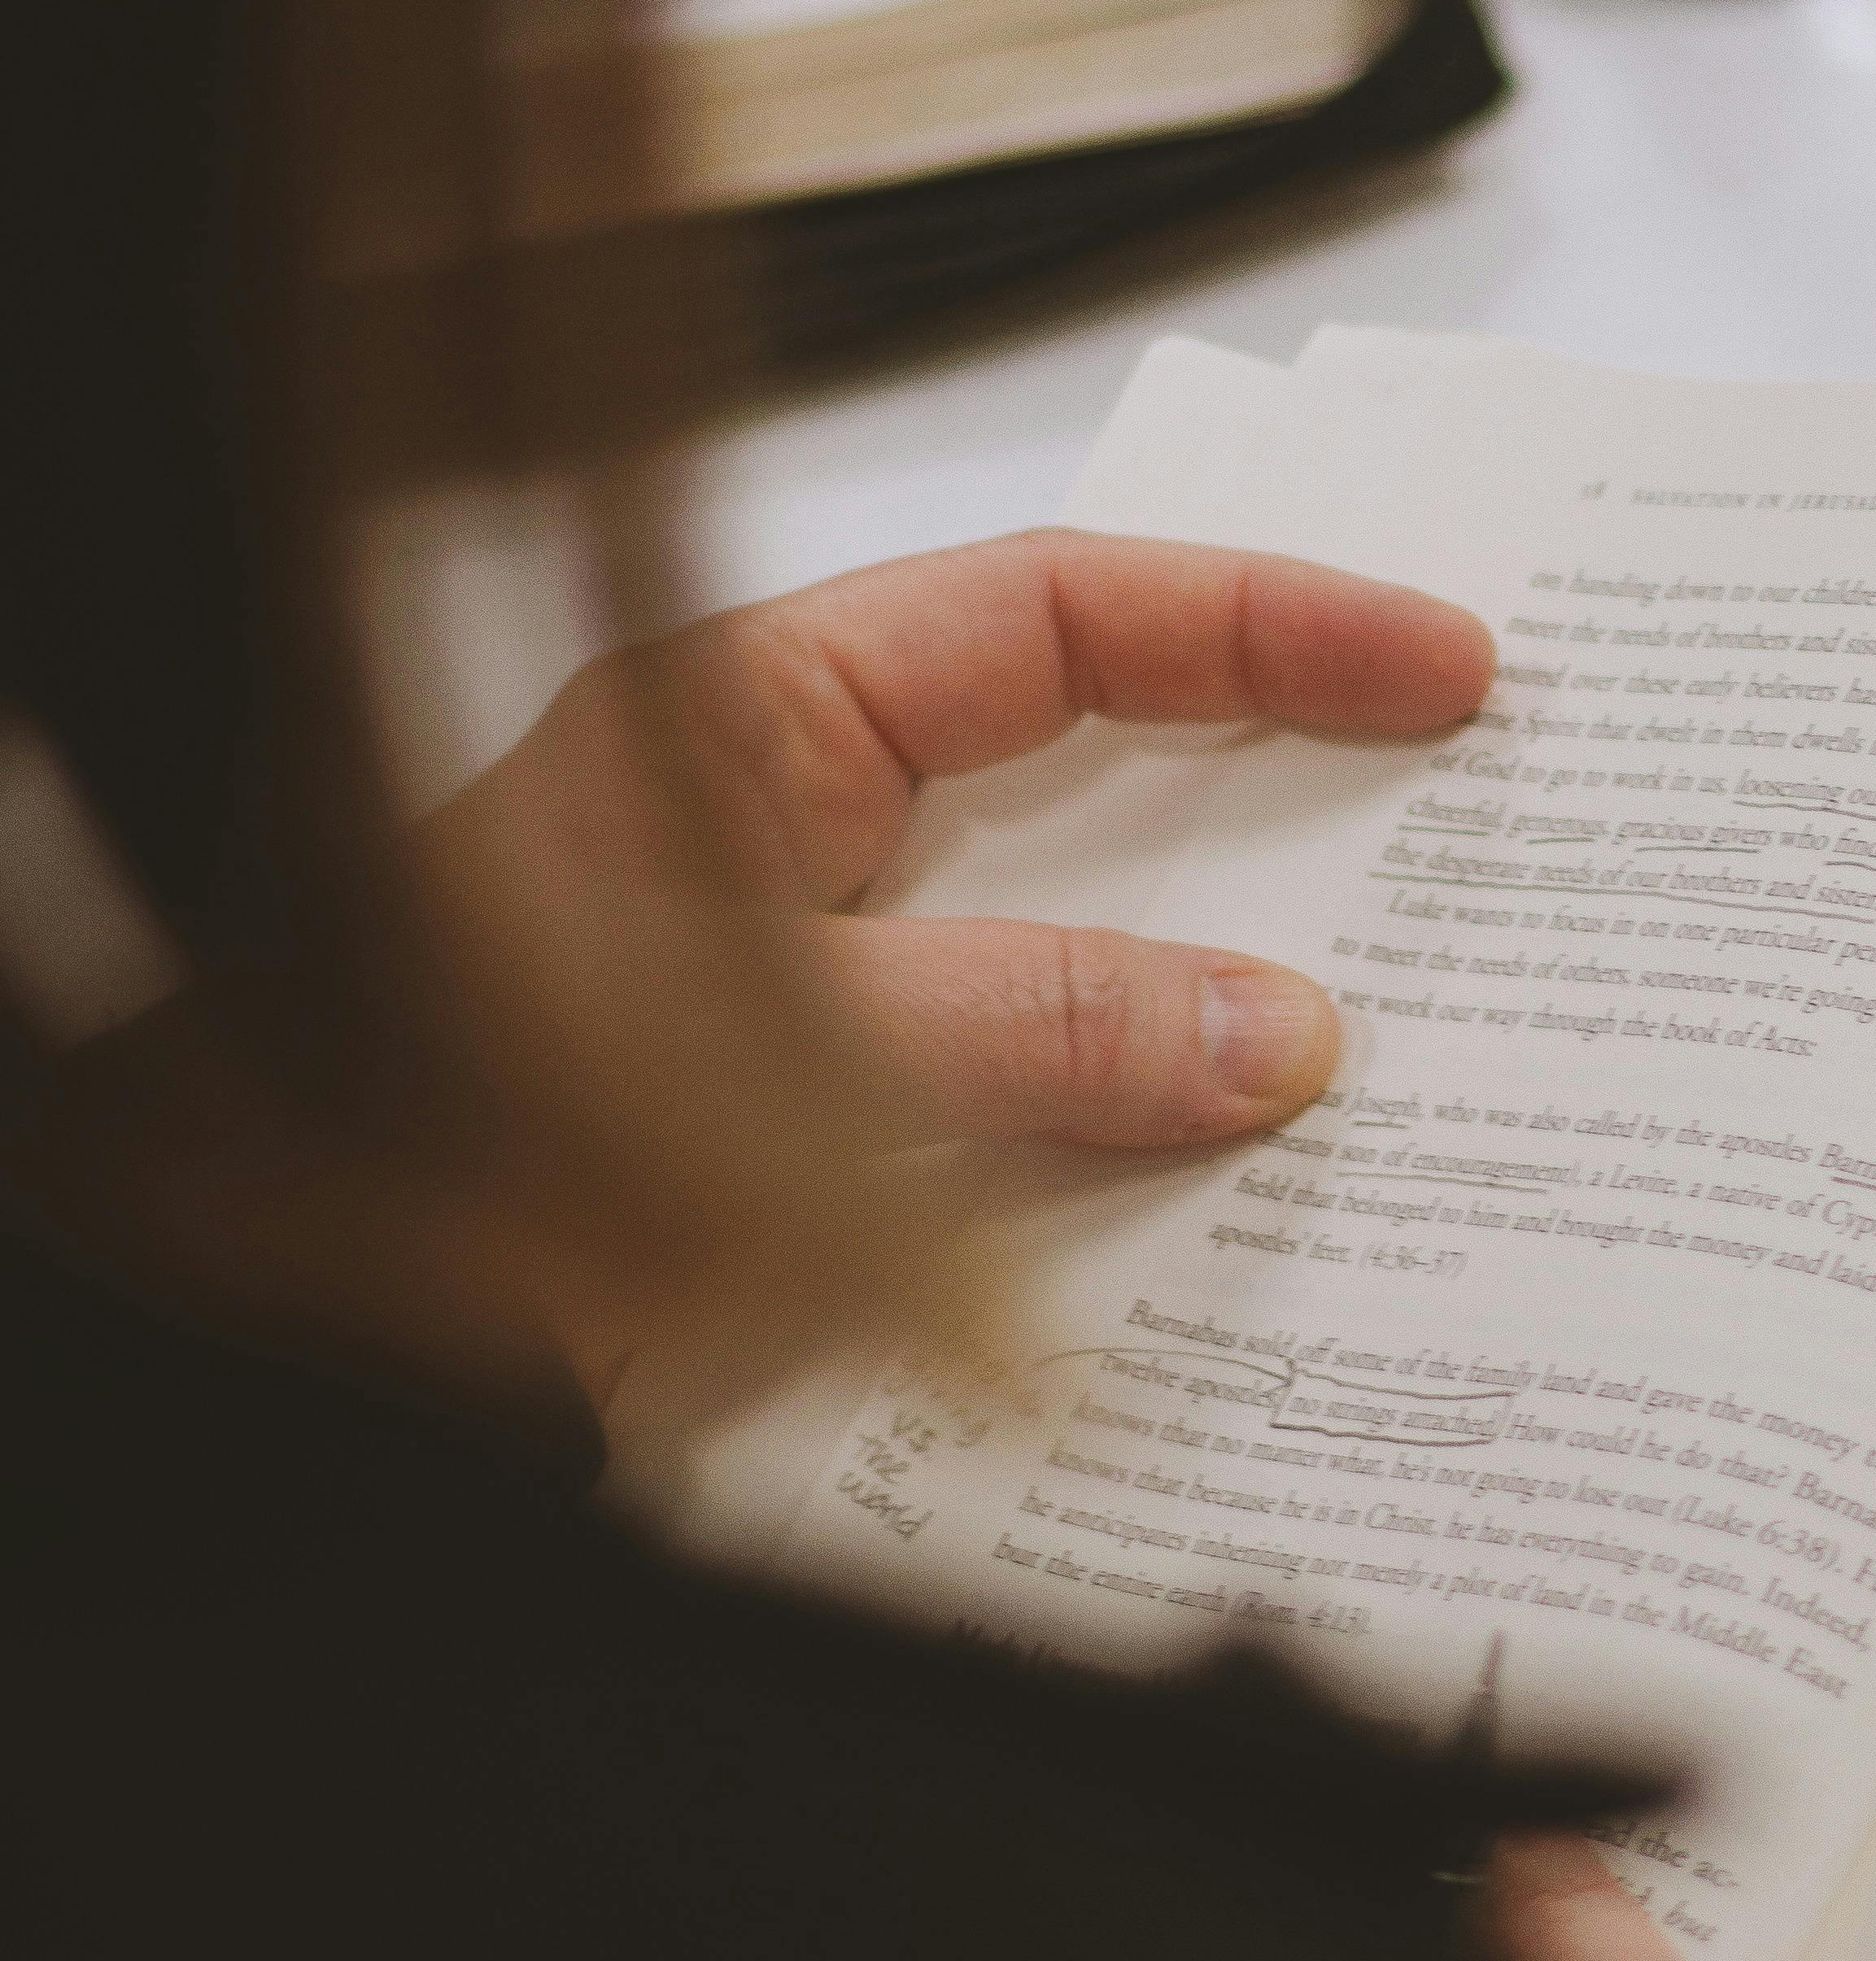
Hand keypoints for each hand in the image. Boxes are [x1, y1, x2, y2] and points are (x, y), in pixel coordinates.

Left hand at [441, 529, 1492, 1151]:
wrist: (303, 1347)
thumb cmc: (450, 1135)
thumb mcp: (770, 1052)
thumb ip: (1022, 1027)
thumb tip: (1273, 1031)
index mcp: (755, 720)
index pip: (1061, 612)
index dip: (1269, 625)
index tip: (1447, 670)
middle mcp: (792, 826)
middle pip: (1092, 764)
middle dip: (1286, 793)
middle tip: (1485, 813)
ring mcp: (819, 977)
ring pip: (1077, 940)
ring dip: (1230, 990)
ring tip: (1427, 1018)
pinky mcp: (827, 1128)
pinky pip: (1030, 1093)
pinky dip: (1145, 1128)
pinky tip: (1253, 1196)